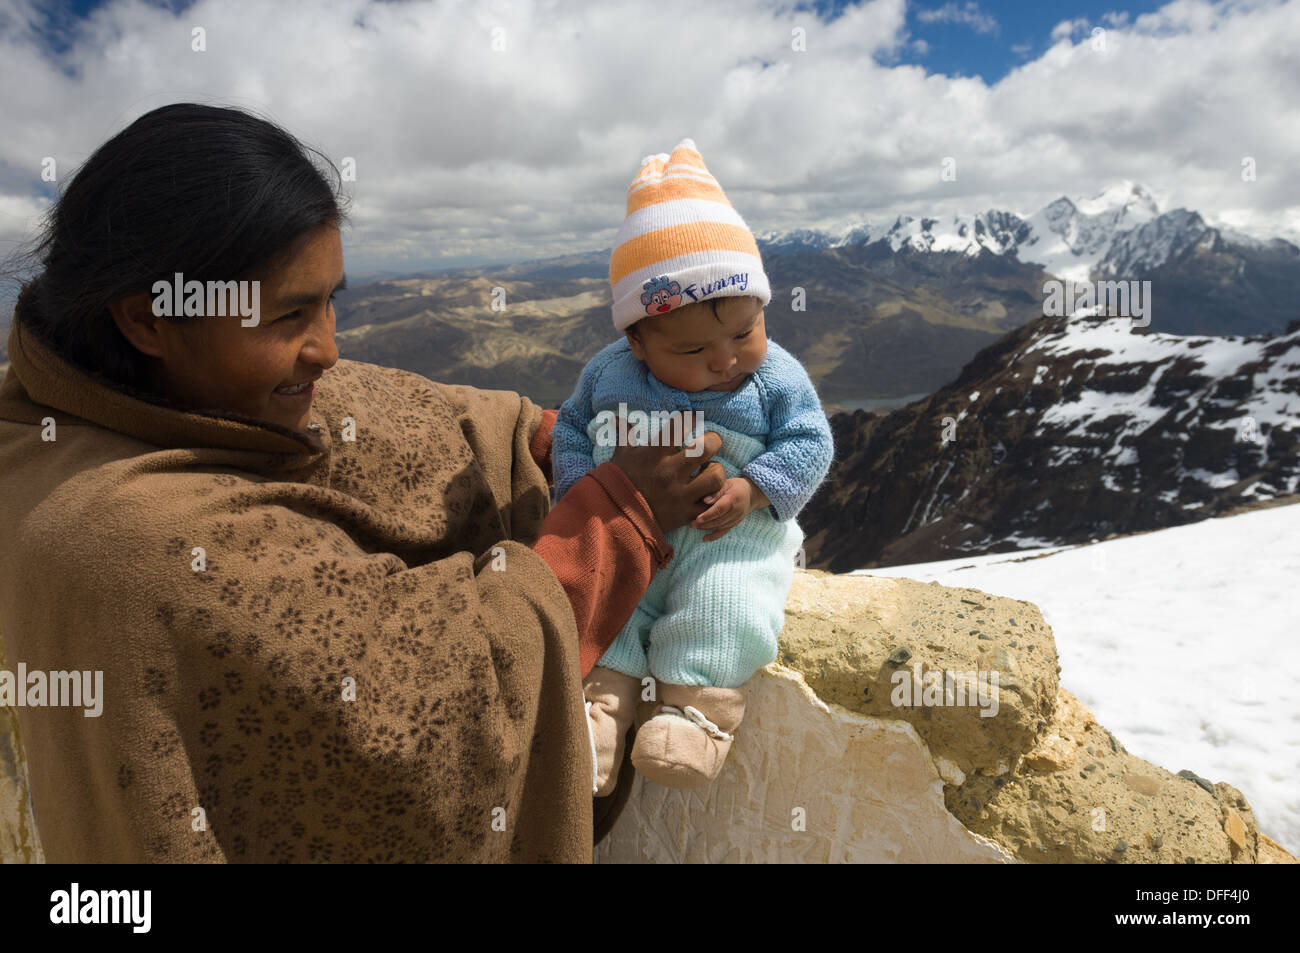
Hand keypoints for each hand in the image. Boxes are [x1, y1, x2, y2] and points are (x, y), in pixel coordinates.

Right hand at [609, 414, 725, 534]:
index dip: (689, 418)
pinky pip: (712, 504)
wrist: (615, 520)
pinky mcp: (686, 514)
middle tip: (709, 443)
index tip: (689, 421)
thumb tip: (618, 415)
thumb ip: (624, 434)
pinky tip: (706, 492)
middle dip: (713, 440)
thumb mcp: (620, 456)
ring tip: (708, 470)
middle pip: (707, 447)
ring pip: (715, 476)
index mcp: (654, 454)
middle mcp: (670, 472)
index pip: (681, 425)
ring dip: (715, 470)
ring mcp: (681, 494)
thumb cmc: (619, 484)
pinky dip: (713, 498)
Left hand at [691, 477, 754, 540]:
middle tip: (692, 523)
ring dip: (707, 528)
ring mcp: (736, 519)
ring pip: (720, 526)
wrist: (750, 494)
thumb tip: (705, 501)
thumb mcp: (726, 484)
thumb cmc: (735, 486)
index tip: (698, 518)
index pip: (720, 509)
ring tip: (694, 526)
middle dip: (705, 523)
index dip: (709, 515)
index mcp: (733, 499)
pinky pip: (724, 531)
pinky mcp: (734, 524)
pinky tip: (704, 538)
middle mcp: (736, 511)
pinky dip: (714, 536)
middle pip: (719, 520)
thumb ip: (716, 492)